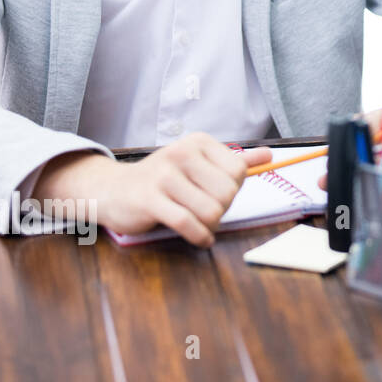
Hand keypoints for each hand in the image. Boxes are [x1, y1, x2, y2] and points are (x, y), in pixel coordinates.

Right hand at [35, 135, 271, 246]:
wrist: (112, 190)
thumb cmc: (163, 180)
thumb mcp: (198, 164)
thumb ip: (234, 161)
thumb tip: (268, 155)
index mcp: (197, 143)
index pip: (238, 171)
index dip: (233, 190)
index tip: (216, 195)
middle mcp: (181, 154)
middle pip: (227, 193)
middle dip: (222, 209)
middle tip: (206, 212)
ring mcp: (163, 176)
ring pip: (211, 211)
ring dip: (210, 226)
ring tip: (200, 225)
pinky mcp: (149, 200)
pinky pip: (188, 224)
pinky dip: (200, 237)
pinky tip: (200, 239)